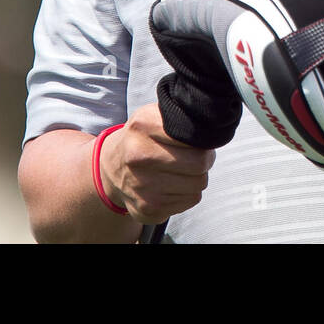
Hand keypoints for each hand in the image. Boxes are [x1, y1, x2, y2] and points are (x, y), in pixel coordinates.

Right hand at [100, 102, 216, 222]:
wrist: (111, 167)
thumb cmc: (143, 138)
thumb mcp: (154, 115)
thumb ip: (180, 114)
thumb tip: (212, 124)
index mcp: (143, 126)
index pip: (196, 139)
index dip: (203, 139)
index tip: (196, 139)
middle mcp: (138, 156)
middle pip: (200, 164)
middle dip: (204, 159)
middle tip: (194, 155)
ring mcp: (142, 186)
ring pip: (199, 184)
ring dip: (196, 177)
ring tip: (180, 170)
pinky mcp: (148, 209)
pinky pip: (191, 200)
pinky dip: (187, 192)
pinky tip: (172, 184)